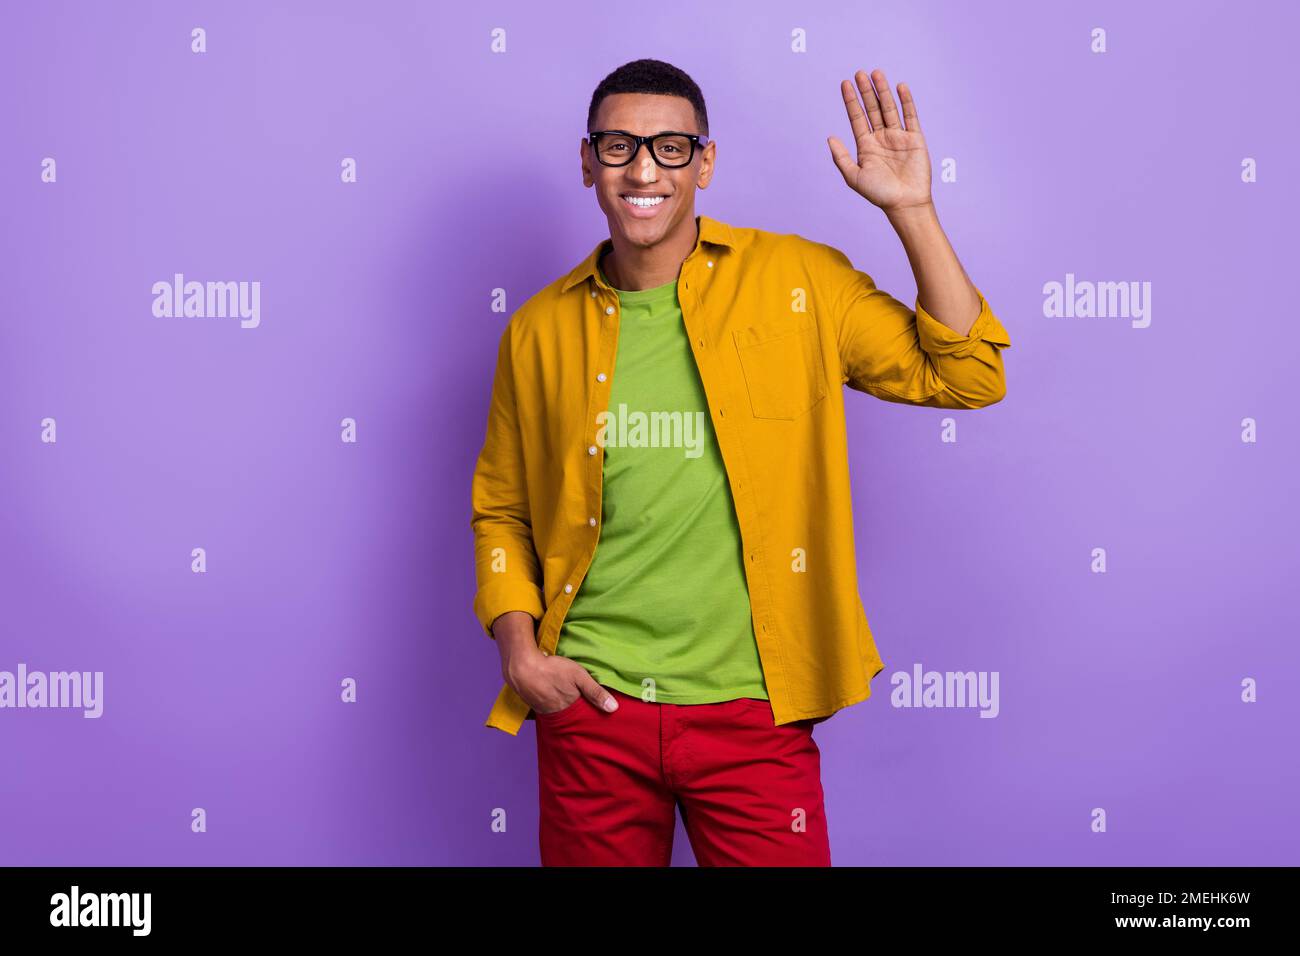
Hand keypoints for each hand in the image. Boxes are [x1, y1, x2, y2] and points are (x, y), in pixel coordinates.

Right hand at [504, 647, 618, 714]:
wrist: (522, 666)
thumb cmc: (552, 669)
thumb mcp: (579, 676)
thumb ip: (596, 692)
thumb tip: (614, 708)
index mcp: (570, 708)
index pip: (584, 717)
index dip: (589, 713)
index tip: (596, 712)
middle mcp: (557, 714)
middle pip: (571, 716)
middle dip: (577, 712)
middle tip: (580, 704)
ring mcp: (544, 710)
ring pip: (558, 712)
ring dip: (563, 708)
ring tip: (566, 699)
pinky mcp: (534, 705)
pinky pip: (546, 708)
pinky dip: (551, 704)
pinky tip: (552, 695)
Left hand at [827, 68, 931, 212]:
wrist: (904, 203)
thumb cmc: (878, 194)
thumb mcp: (854, 177)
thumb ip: (841, 158)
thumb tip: (829, 138)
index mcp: (866, 146)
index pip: (857, 118)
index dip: (851, 101)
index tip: (845, 84)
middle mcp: (881, 138)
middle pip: (872, 109)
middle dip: (866, 91)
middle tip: (860, 73)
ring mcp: (898, 136)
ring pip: (889, 108)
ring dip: (883, 91)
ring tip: (876, 73)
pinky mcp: (914, 138)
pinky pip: (910, 115)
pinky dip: (905, 101)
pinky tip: (900, 87)